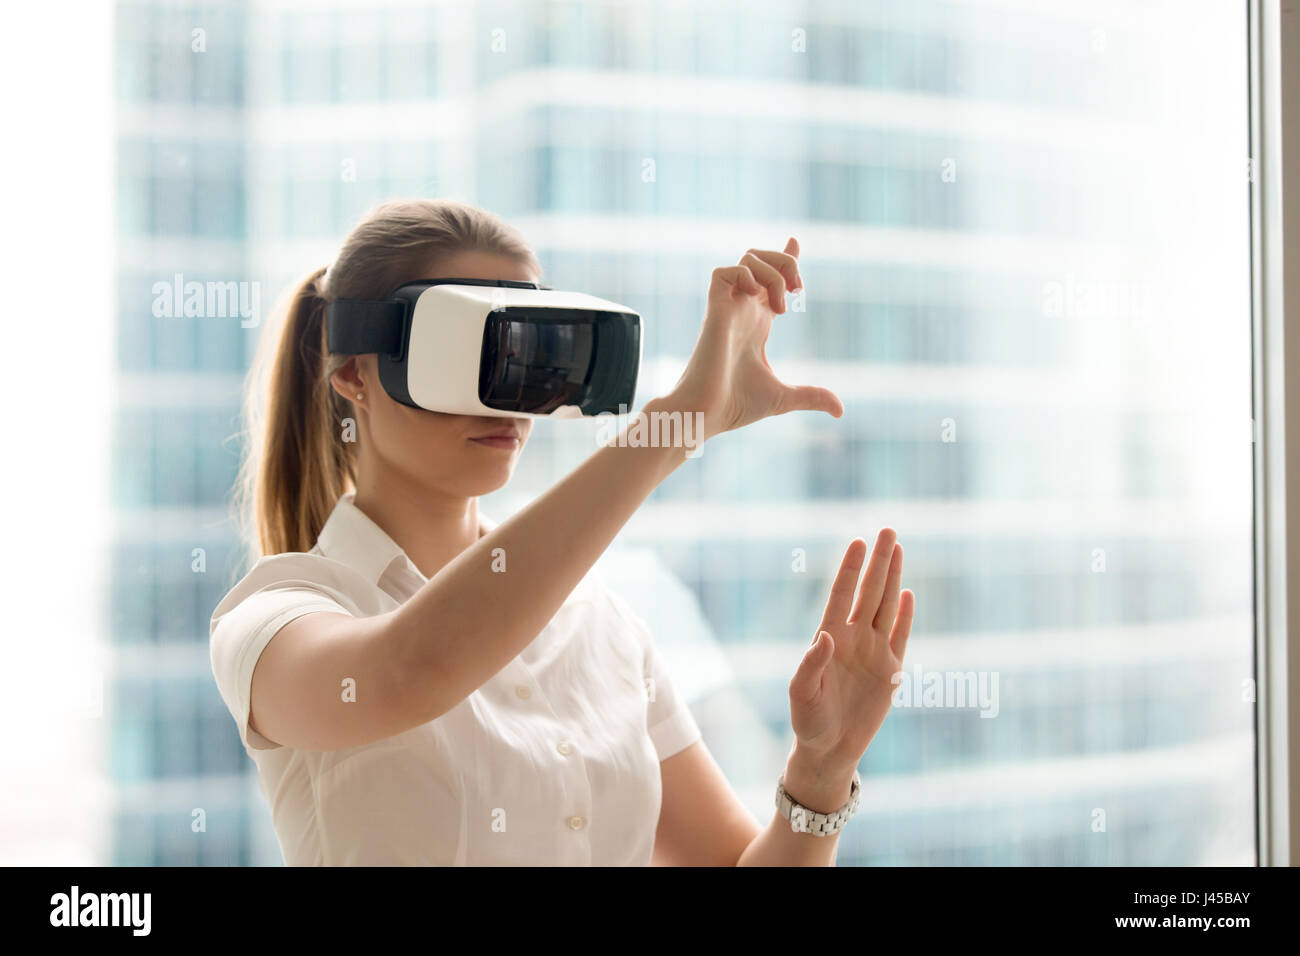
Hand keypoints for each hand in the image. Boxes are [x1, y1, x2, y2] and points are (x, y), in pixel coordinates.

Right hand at [662, 238, 842, 441]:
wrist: (707, 413)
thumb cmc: (735, 405)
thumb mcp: (783, 397)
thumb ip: (811, 397)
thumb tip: (840, 410)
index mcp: (756, 324)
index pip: (772, 280)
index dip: (786, 258)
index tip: (796, 242)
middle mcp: (743, 310)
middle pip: (762, 259)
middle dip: (786, 261)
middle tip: (798, 289)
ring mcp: (728, 308)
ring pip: (748, 258)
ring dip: (773, 270)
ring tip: (781, 303)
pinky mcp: (714, 310)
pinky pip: (724, 272)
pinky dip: (746, 275)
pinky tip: (757, 299)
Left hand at [787, 530, 914, 779]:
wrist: (830, 748)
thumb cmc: (808, 720)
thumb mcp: (802, 693)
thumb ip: (811, 664)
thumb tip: (825, 637)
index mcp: (828, 638)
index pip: (841, 595)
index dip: (850, 569)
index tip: (858, 542)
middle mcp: (852, 638)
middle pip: (868, 592)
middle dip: (878, 562)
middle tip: (888, 530)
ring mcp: (873, 651)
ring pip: (886, 607)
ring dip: (893, 578)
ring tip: (898, 549)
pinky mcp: (890, 670)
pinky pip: (900, 636)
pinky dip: (905, 615)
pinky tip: (907, 592)